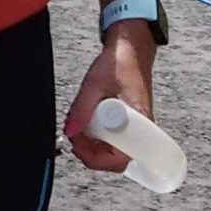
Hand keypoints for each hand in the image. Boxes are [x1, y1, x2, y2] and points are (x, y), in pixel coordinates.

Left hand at [61, 28, 156, 172]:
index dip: (98, 160)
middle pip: (116, 159)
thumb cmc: (118, 65)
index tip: (79, 147)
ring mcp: (134, 127)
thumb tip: (69, 132)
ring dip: (92, 145)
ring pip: (113, 150)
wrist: (130, 50)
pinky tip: (86, 125)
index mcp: (139, 123)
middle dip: (91, 154)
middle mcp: (140, 130)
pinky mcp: (127, 122)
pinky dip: (97, 137)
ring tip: (78, 129)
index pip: (122, 159)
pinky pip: (113, 139)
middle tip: (74, 138)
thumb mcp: (94, 86)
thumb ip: (81, 109)